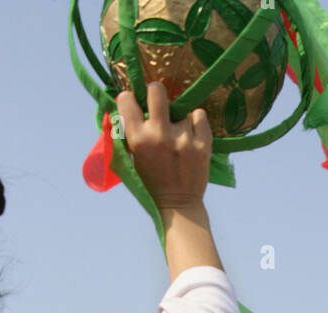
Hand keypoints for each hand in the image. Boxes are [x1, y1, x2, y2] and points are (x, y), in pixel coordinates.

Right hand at [117, 83, 221, 280]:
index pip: (127, 99)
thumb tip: (124, 105)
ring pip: (181, 108)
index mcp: (138, 139)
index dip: (130, 99)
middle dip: (155, 93)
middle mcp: (160, 135)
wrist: (178, 206)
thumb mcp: (132, 159)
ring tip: (178, 133)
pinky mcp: (203, 144)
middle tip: (158, 103)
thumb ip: (128, 133)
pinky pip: (199, 115)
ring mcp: (184, 139)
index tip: (134, 105)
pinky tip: (191, 133)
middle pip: (157, 90)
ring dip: (179, 117)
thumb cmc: (151, 182)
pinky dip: (196, 121)